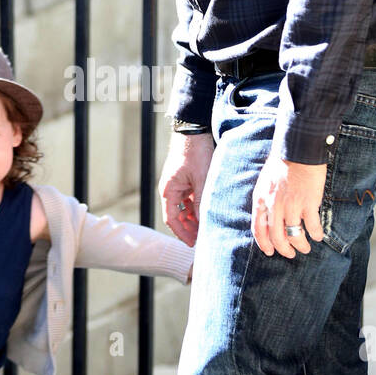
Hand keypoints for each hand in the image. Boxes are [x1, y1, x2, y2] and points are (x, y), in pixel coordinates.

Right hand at [158, 131, 214, 246]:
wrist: (194, 130)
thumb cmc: (195, 152)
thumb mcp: (201, 179)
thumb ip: (202, 201)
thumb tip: (205, 221)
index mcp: (168, 190)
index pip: (172, 219)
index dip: (182, 233)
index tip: (193, 244)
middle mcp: (170, 189)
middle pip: (177, 216)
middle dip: (188, 228)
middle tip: (202, 239)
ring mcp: (178, 185)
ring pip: (184, 208)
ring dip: (193, 218)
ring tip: (206, 227)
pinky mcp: (185, 180)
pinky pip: (189, 199)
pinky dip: (196, 207)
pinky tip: (207, 212)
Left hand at [251, 157, 326, 257]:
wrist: (298, 150)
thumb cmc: (282, 164)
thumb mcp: (265, 183)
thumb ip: (266, 200)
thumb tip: (268, 217)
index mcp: (261, 200)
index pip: (258, 229)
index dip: (264, 243)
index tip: (270, 251)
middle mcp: (274, 205)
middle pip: (276, 237)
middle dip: (283, 249)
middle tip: (290, 254)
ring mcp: (291, 205)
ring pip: (294, 235)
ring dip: (300, 245)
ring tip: (305, 248)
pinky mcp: (308, 203)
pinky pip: (311, 226)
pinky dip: (315, 234)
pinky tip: (318, 236)